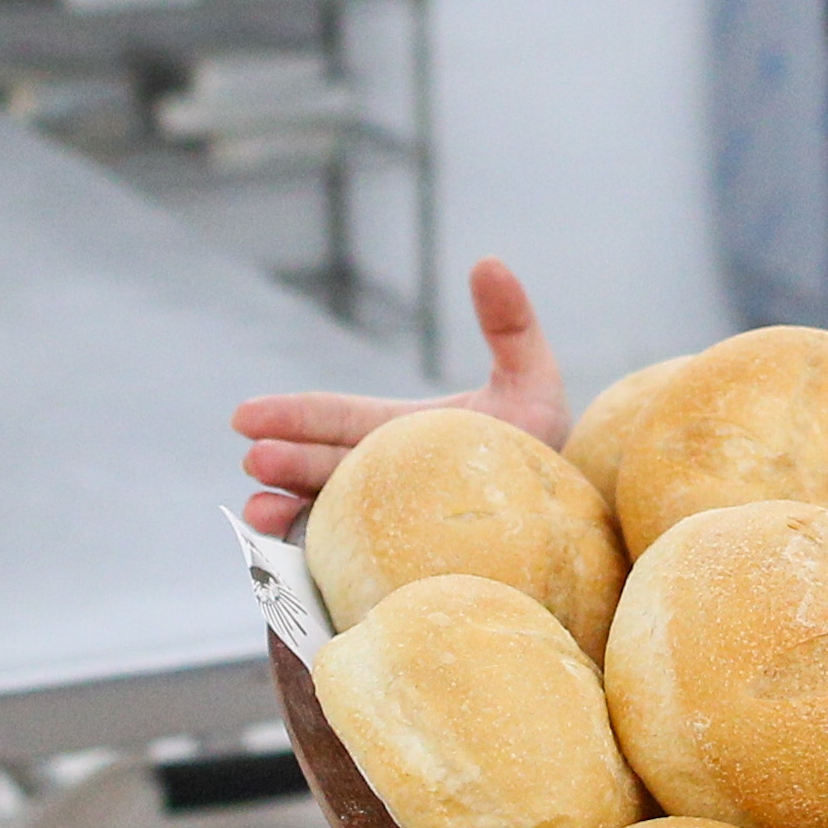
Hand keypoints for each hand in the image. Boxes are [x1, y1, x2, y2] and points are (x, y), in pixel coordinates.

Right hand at [230, 256, 566, 533]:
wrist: (580, 523)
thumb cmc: (553, 452)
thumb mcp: (533, 382)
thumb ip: (510, 324)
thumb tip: (487, 262)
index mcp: (399, 432)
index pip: (336, 419)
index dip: (293, 416)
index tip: (246, 416)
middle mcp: (382, 477)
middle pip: (321, 466)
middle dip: (285, 461)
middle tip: (255, 459)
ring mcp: (384, 524)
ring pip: (321, 516)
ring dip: (285, 511)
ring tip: (259, 509)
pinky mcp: (394, 565)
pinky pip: (345, 565)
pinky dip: (312, 562)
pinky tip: (288, 560)